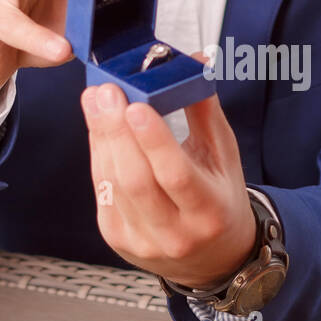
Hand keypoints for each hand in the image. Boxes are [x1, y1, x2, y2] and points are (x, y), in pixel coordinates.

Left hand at [80, 55, 256, 287]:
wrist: (213, 258)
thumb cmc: (219, 200)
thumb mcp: (224, 156)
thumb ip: (205, 111)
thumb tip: (196, 62)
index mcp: (209, 212)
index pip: (176, 175)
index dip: (154, 140)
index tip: (135, 105)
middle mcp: (175, 233)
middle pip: (136, 179)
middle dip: (115, 131)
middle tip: (105, 93)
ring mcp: (142, 241)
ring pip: (113, 183)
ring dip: (101, 138)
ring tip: (97, 102)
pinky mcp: (117, 239)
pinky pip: (102, 191)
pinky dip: (99, 156)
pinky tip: (98, 130)